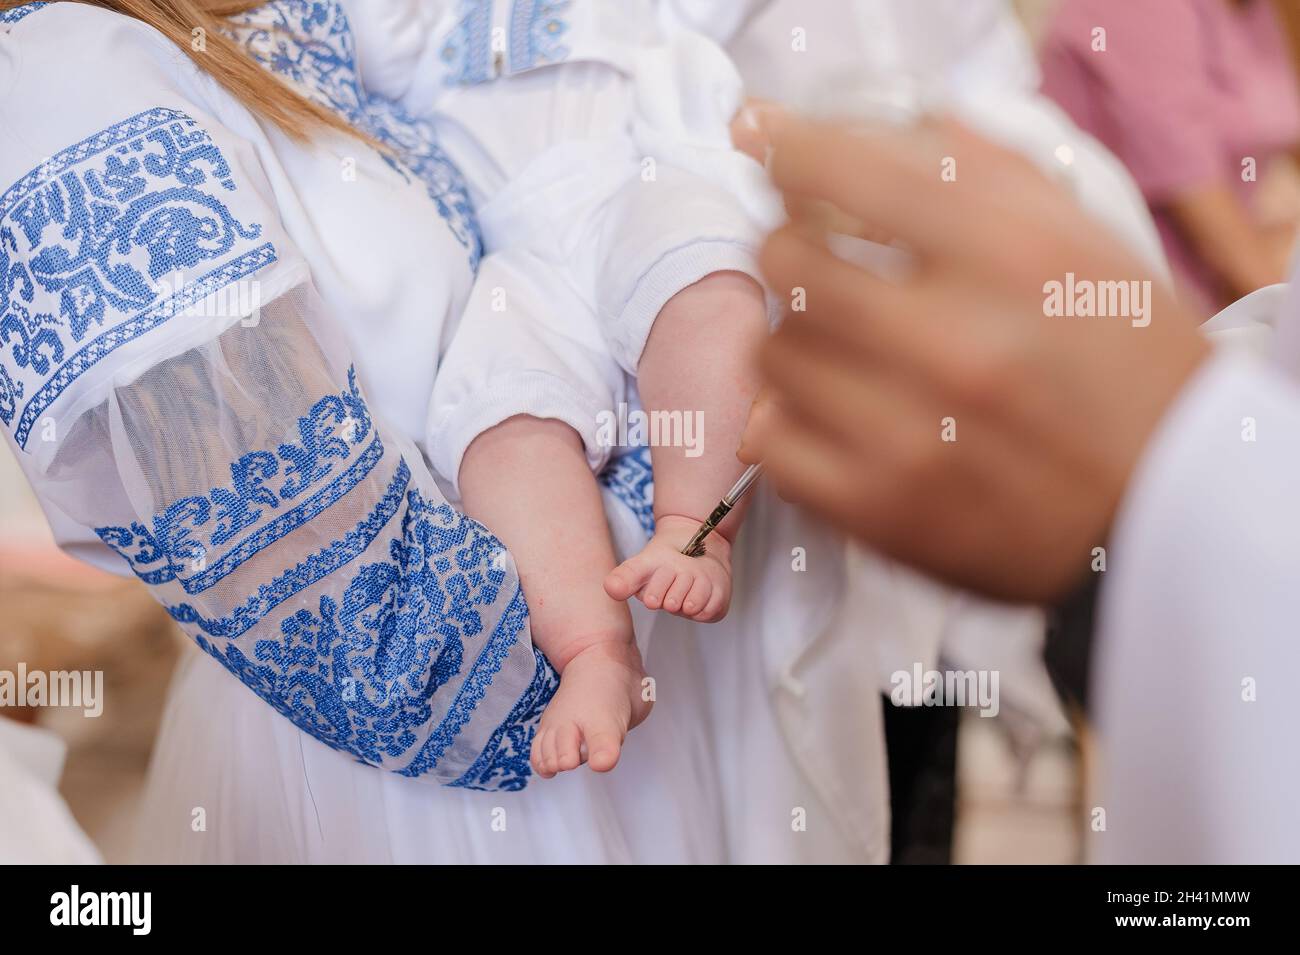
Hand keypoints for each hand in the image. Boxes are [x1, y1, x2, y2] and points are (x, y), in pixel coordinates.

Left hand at [745, 115, 1209, 600]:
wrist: (1168, 512)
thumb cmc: (1129, 368)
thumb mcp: (1088, 244)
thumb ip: (986, 173)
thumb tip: (891, 130)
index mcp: (1015, 259)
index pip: (849, 172)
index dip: (793, 156)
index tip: (783, 163)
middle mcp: (957, 343)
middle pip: (790, 262)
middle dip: (788, 248)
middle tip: (806, 259)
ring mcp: (911, 436)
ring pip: (776, 352)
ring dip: (794, 338)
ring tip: (836, 346)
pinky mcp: (879, 512)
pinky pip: (773, 442)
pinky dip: (788, 420)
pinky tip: (828, 413)